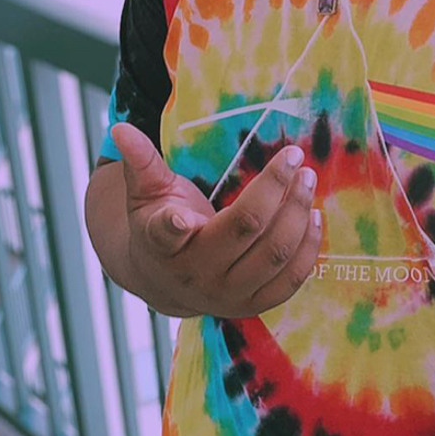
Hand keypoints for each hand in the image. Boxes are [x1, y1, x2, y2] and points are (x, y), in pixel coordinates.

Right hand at [111, 122, 323, 318]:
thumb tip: (119, 128)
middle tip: (294, 156)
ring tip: (308, 179)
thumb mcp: (146, 195)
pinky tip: (316, 216)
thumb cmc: (159, 226)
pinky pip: (290, 281)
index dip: (172, 227)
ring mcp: (226, 295)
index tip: (180, 217)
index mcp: (162, 244)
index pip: (165, 234)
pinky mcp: (252, 306)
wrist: (166, 283)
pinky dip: (308, 248)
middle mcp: (195, 273)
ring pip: (274, 255)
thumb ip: (140, 163)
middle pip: (245, 230)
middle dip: (274, 189)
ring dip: (298, 213)